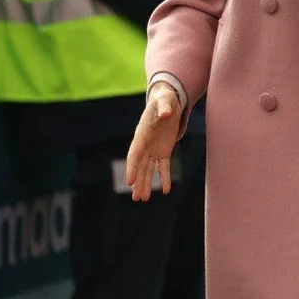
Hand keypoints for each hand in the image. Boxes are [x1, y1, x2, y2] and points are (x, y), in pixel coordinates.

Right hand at [126, 82, 181, 201]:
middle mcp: (145, 144)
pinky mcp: (163, 151)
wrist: (167, 101)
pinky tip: (165, 190)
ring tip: (143, 199)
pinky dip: (164, 177)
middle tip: (136, 198)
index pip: (134, 154)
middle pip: (140, 166)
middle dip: (138, 182)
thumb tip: (166, 113)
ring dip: (146, 184)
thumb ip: (164, 106)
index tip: (130, 182)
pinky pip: (163, 166)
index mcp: (141, 134)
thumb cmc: (164, 99)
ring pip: (148, 170)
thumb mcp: (165, 100)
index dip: (132, 168)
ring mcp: (153, 149)